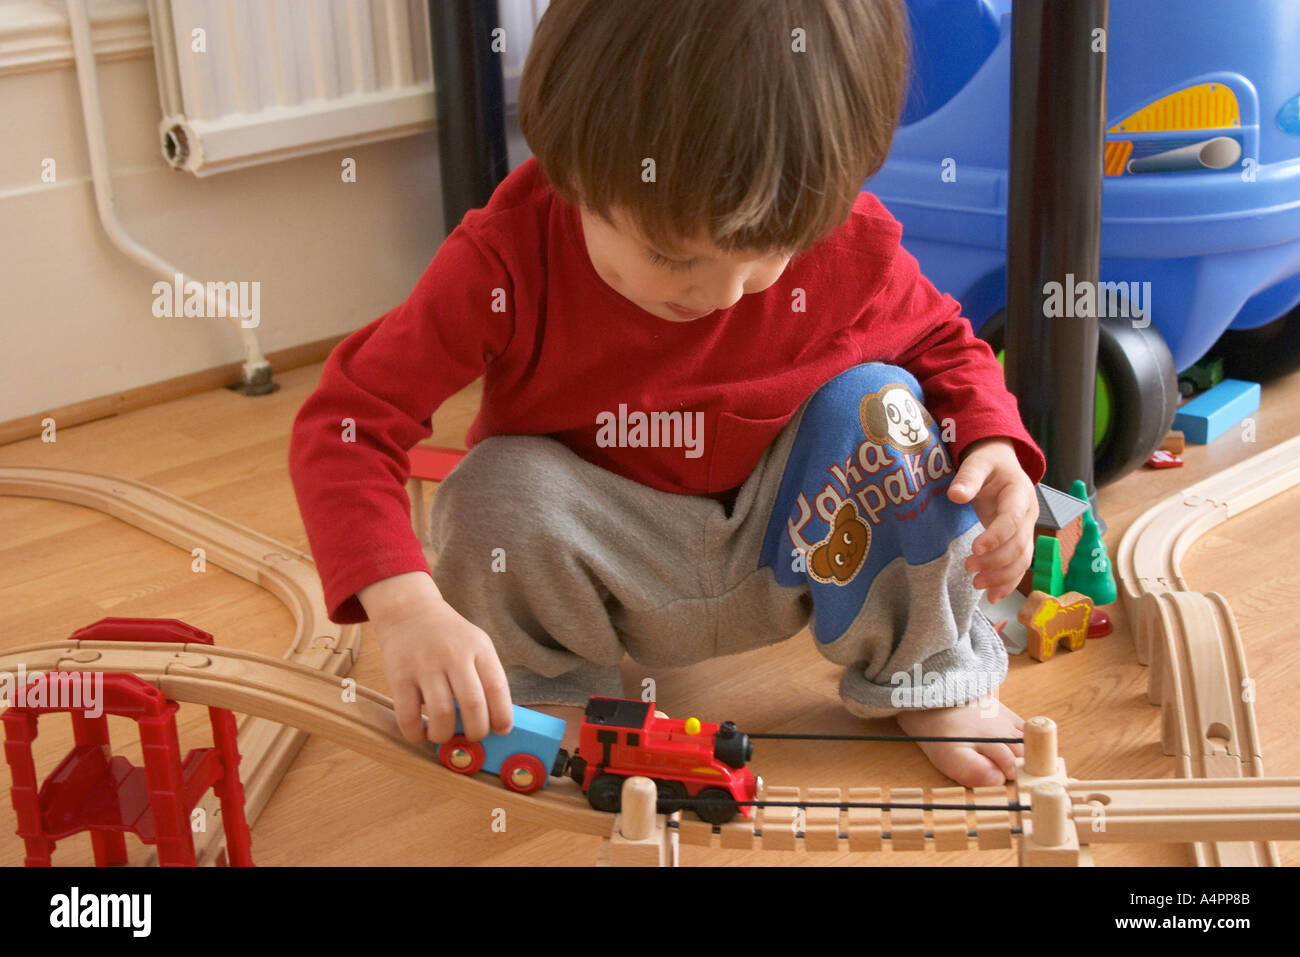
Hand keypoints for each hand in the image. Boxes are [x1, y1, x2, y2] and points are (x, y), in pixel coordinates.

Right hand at [371, 597, 513, 745]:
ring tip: (444, 735)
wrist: (410, 613)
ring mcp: (425, 665)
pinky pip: (408, 716)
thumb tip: (495, 722)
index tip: (501, 730)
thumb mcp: (476, 646)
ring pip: (442, 714)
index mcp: (478, 648)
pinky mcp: (399, 677)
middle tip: (472, 736)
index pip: (497, 687)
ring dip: (446, 735)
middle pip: (473, 704)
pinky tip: (421, 734)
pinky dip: (416, 734)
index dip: (502, 716)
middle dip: (476, 731)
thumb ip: (486, 677)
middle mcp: (453, 655)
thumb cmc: (449, 638)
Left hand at [946, 437, 1036, 603]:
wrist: (1001, 462)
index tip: (976, 548)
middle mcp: (1028, 514)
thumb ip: (968, 476)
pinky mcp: (1019, 540)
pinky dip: (1009, 582)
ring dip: (1002, 576)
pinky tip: (993, 596)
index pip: (1012, 520)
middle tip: (969, 567)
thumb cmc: (988, 461)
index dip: (996, 537)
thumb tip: (956, 495)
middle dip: (996, 561)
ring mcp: (1026, 529)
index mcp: (1020, 493)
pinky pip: (1019, 564)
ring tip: (977, 584)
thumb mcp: (977, 461)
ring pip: (1022, 559)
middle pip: (1019, 545)